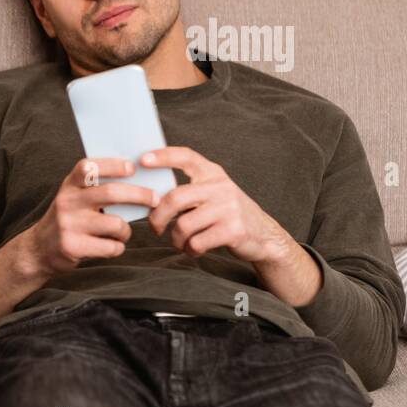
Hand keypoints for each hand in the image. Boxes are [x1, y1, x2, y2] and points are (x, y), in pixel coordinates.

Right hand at [25, 156, 159, 275]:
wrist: (38, 250)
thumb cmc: (68, 219)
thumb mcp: (74, 197)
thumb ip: (95, 188)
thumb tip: (139, 181)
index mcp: (69, 186)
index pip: (89, 167)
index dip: (113, 165)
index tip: (133, 167)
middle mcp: (67, 202)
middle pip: (111, 193)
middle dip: (139, 195)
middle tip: (154, 199)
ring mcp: (69, 225)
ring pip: (116, 224)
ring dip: (126, 230)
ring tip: (121, 232)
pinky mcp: (73, 246)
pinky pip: (111, 246)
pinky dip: (117, 247)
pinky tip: (110, 246)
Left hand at [142, 146, 289, 262]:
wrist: (264, 235)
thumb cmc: (227, 214)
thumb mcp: (212, 193)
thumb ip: (189, 190)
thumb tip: (148, 195)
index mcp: (213, 173)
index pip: (186, 157)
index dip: (163, 156)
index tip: (143, 160)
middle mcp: (221, 187)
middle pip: (175, 198)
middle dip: (157, 217)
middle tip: (155, 228)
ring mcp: (229, 208)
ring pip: (183, 225)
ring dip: (176, 239)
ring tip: (180, 242)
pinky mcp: (234, 230)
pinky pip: (197, 242)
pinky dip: (190, 250)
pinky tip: (194, 249)